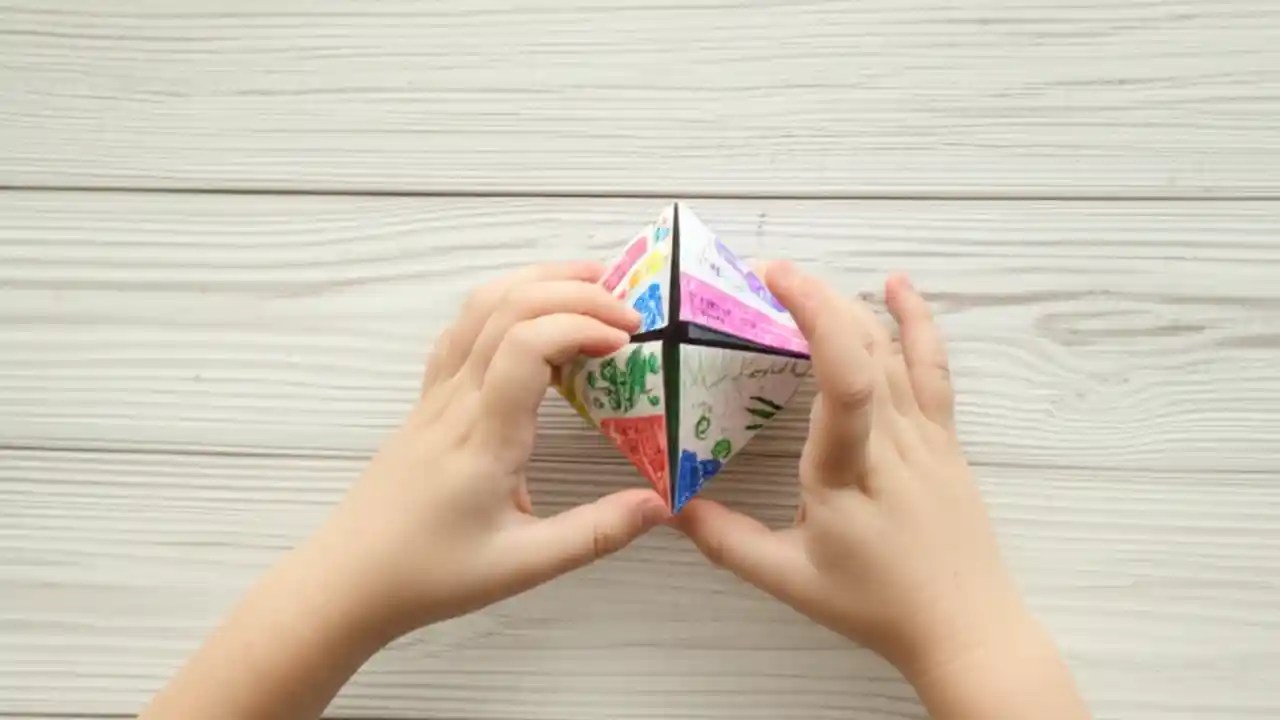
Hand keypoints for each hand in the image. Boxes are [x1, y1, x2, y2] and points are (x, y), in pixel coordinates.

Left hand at [320, 261, 670, 638]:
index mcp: (483, 436)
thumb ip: (595, 533)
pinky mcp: (427, 400)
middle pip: (506, 306)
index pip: (526, 344)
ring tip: (590, 288)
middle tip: (628, 308)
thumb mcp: (523, 566)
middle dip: (572, 290)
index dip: (581, 324)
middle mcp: (456, 400)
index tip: (628, 340)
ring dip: (536, 283)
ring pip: (479, 307)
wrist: (348, 579)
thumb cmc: (431, 574)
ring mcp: (435, 394)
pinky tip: (533, 321)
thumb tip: (661, 503)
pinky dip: (505, 305)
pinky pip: (462, 331)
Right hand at [677, 263, 1087, 717]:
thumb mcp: (789, 579)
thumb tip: (668, 505)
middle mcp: (895, 444)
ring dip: (849, 305)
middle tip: (764, 274)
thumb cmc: (876, 606)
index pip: (845, 382)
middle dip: (815, 297)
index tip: (775, 280)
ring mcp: (927, 437)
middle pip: (864, 348)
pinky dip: (916, 321)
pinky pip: (933, 368)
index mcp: (851, 474)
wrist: (965, 627)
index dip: (815, 318)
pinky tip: (898, 286)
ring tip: (805, 281)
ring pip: (893, 351)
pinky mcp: (944, 439)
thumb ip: (726, 541)